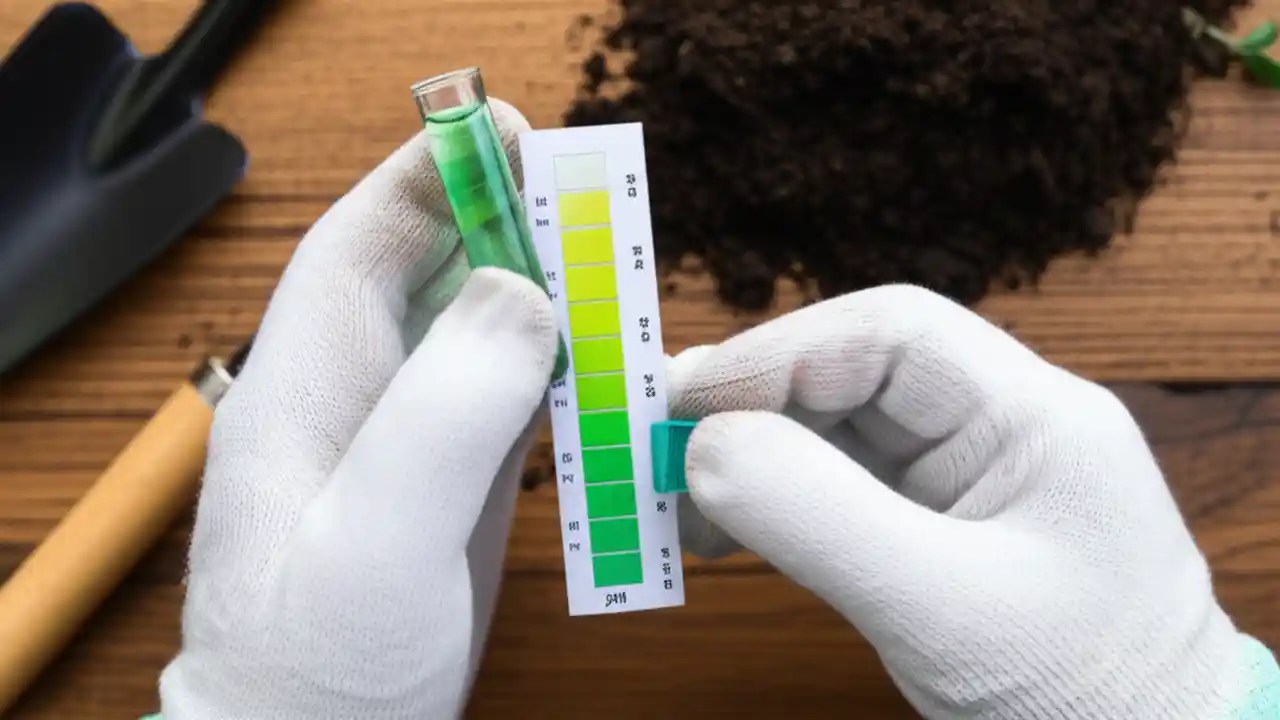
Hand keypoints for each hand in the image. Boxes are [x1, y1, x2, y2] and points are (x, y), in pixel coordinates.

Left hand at [157, 100, 558, 718]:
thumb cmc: (316, 673)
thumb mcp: (377, 539)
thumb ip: (442, 412)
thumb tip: (515, 294)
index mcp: (307, 396)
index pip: (358, 250)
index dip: (427, 180)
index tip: (498, 133)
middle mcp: (352, 407)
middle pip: (424, 277)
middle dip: (495, 222)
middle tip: (576, 193)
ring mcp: (401, 448)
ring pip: (469, 332)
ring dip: (531, 291)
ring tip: (598, 266)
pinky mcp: (442, 490)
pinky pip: (498, 399)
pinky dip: (546, 366)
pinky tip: (586, 359)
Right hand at [668, 285, 1278, 718]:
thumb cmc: (1089, 696)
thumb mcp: (946, 608)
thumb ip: (821, 519)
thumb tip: (703, 448)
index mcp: (1033, 416)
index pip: (890, 334)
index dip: (777, 353)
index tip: (684, 401)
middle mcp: (995, 432)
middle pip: (849, 376)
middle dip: (750, 405)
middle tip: (656, 448)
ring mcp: (961, 484)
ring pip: (831, 433)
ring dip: (749, 458)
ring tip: (679, 504)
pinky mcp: (930, 534)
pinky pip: (833, 493)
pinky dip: (770, 505)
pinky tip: (723, 531)